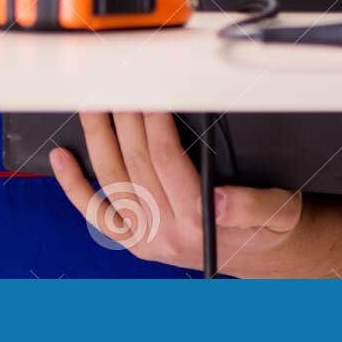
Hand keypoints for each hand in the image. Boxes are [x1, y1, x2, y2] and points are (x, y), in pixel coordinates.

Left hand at [50, 111, 314, 276]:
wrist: (267, 258)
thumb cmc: (271, 226)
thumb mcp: (279, 212)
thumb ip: (252, 205)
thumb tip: (220, 198)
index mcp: (200, 223)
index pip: (166, 160)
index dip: (154, 120)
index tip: (150, 89)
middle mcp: (167, 234)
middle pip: (136, 164)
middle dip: (127, 118)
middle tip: (121, 83)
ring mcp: (147, 238)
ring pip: (112, 181)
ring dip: (98, 138)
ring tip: (93, 104)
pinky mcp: (135, 240)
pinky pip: (96, 213)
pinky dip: (74, 186)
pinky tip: (62, 158)